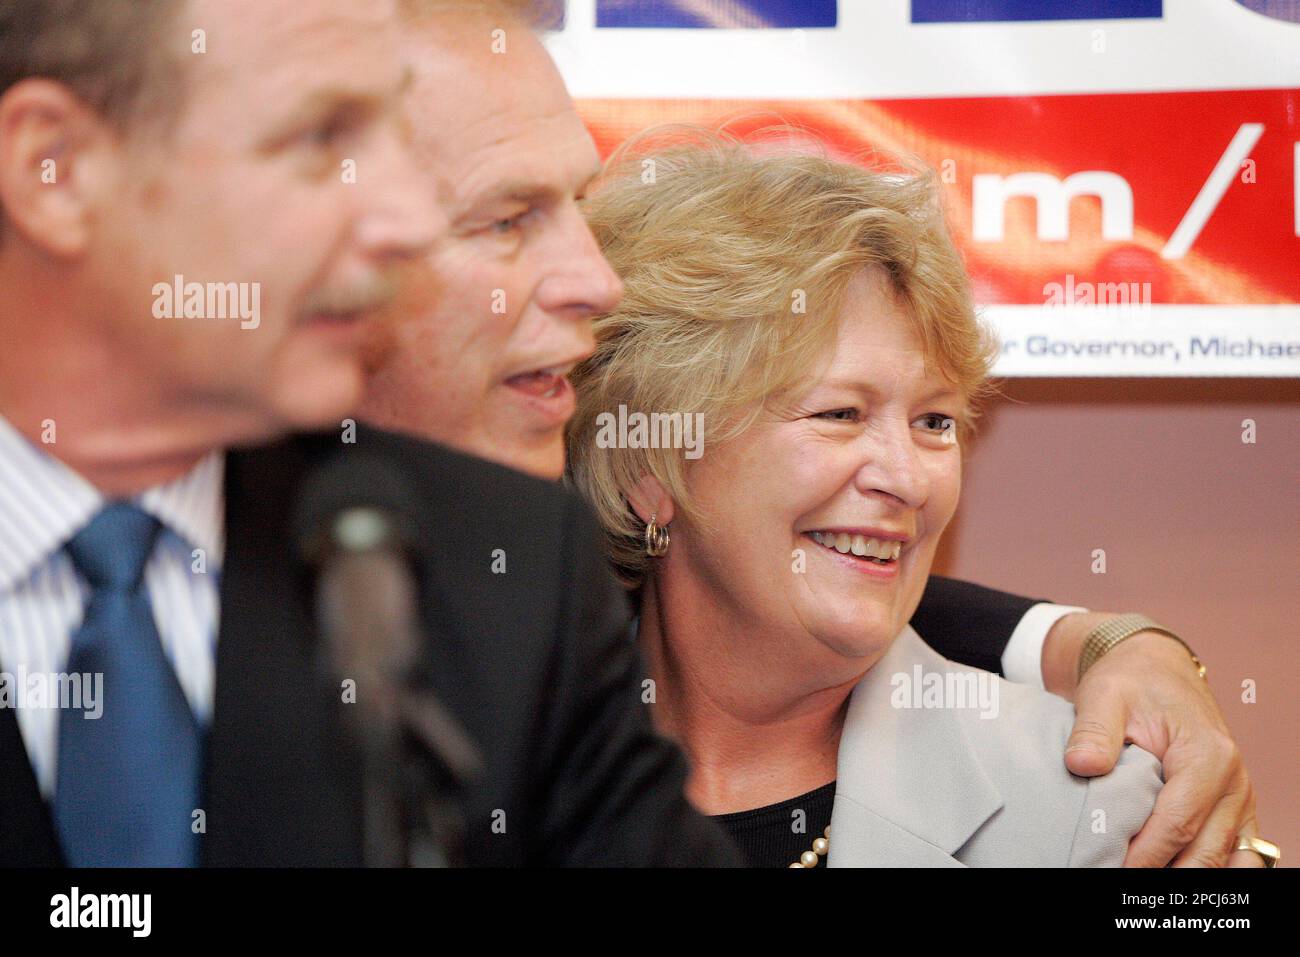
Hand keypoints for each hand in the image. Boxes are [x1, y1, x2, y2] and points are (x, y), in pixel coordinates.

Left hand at [1058, 626, 1259, 866]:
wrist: (1155, 669)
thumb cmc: (1132, 682)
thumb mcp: (1105, 695)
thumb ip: (1094, 731)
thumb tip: (1080, 765)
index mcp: (1209, 756)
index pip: (1178, 822)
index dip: (1145, 855)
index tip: (1110, 869)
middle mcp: (1234, 782)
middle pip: (1204, 852)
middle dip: (1164, 874)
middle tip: (1117, 879)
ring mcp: (1238, 800)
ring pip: (1221, 859)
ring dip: (1183, 875)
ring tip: (1138, 880)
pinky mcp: (1231, 809)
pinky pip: (1227, 854)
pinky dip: (1200, 868)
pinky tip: (1166, 873)